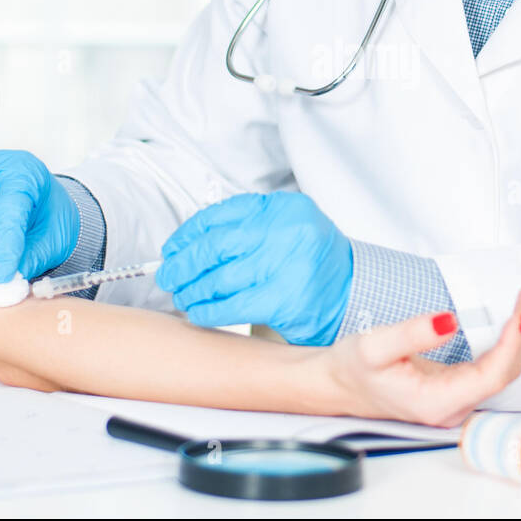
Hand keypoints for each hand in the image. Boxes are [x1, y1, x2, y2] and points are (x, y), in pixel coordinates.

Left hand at [156, 191, 352, 345]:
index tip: (173, 248)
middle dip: (185, 263)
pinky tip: (198, 312)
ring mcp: (288, 266)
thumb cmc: (310, 260)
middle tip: (169, 276)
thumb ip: (246, 225)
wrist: (351, 292)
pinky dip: (209, 310)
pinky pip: (234, 306)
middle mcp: (288, 232)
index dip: (189, 233)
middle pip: (217, 246)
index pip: (223, 214)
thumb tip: (189, 242)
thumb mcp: (285, 227)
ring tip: (182, 296)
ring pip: (221, 278)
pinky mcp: (285, 301)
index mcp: (284, 208)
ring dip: (193, 290)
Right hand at [323, 284, 520, 426]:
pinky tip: (516, 321)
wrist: (339, 385)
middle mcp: (453, 406)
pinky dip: (509, 341)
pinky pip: (494, 367)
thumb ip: (412, 334)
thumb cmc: (353, 369)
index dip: (511, 345)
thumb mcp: (374, 346)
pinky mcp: (457, 388)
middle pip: (505, 373)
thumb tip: (449, 321)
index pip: (490, 376)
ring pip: (504, 370)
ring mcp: (457, 399)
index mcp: (437, 402)